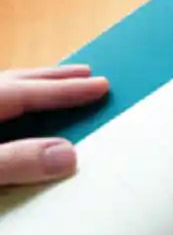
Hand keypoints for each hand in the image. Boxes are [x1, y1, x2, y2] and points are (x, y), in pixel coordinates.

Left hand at [0, 66, 108, 185]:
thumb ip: (17, 162)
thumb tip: (69, 155)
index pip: (23, 92)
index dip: (64, 89)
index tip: (101, 85)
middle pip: (10, 83)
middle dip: (50, 78)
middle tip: (85, 72)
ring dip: (30, 88)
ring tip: (54, 83)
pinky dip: (10, 107)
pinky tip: (13, 116)